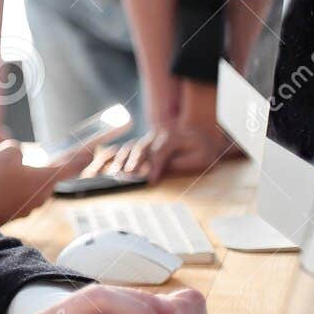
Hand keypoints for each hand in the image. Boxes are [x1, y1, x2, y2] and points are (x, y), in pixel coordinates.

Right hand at [0, 137, 102, 225]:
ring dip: (30, 178)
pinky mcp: (19, 213)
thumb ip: (18, 149)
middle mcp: (43, 195)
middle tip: (44, 157)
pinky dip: (17, 189)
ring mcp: (31, 206)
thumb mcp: (5, 152)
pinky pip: (23, 196)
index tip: (93, 150)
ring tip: (11, 170)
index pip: (72, 166)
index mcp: (45, 179)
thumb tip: (19, 154)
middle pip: (52, 178)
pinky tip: (2, 184)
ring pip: (36, 188)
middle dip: (49, 167)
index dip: (83, 157)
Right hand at [95, 120, 237, 181]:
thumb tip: (164, 170)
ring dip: (123, 160)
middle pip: (141, 149)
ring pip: (132, 147)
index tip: (149, 181)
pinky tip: (112, 166)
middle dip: (133, 163)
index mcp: (172, 137)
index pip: (160, 153)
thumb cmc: (202, 150)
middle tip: (126, 176)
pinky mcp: (145, 143)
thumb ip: (181, 164)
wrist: (199, 133)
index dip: (154, 168)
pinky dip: (120, 157)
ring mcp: (149, 138)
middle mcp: (158, 135)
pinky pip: (129, 149)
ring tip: (116, 173)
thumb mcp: (200, 158)